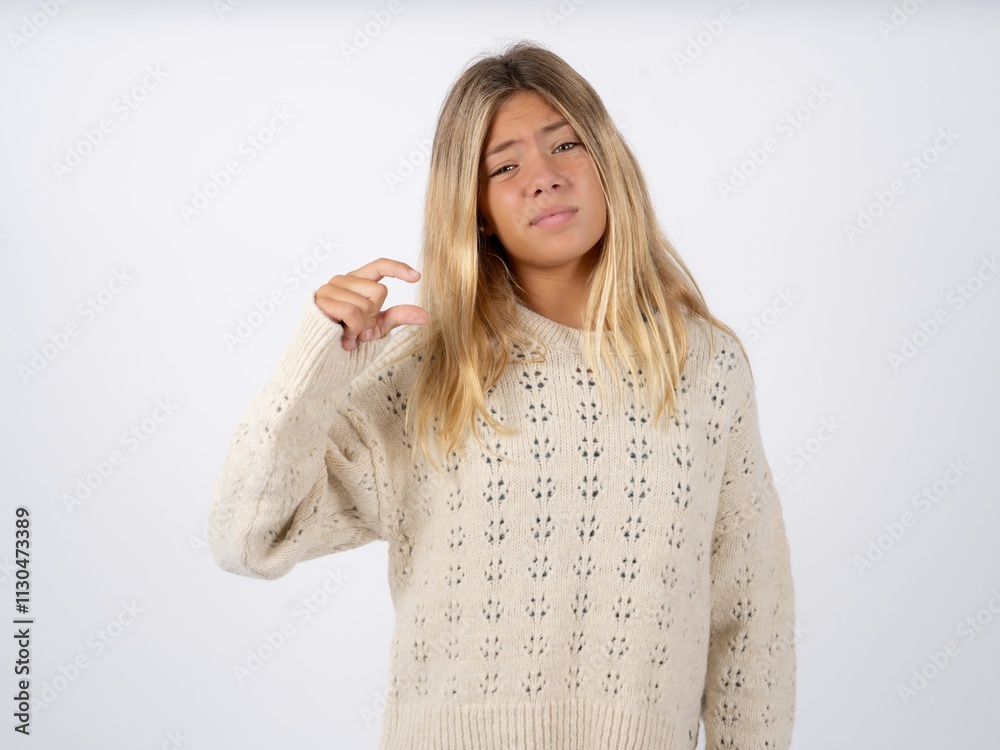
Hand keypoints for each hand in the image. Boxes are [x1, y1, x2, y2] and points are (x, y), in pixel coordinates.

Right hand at [313, 258, 430, 350]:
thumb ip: (399, 316)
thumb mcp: (378, 328)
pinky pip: (352, 312)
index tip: (418, 277)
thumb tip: (427, 316)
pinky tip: (344, 339)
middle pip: (379, 291)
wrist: (324, 362)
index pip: (379, 266)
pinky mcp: (320, 301)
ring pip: (366, 303)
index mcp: (356, 282)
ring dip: (362, 327)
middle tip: (360, 331)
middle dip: (375, 317)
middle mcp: (342, 280)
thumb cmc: (348, 342)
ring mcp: (329, 289)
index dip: (398, 268)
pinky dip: (353, 330)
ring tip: (349, 336)